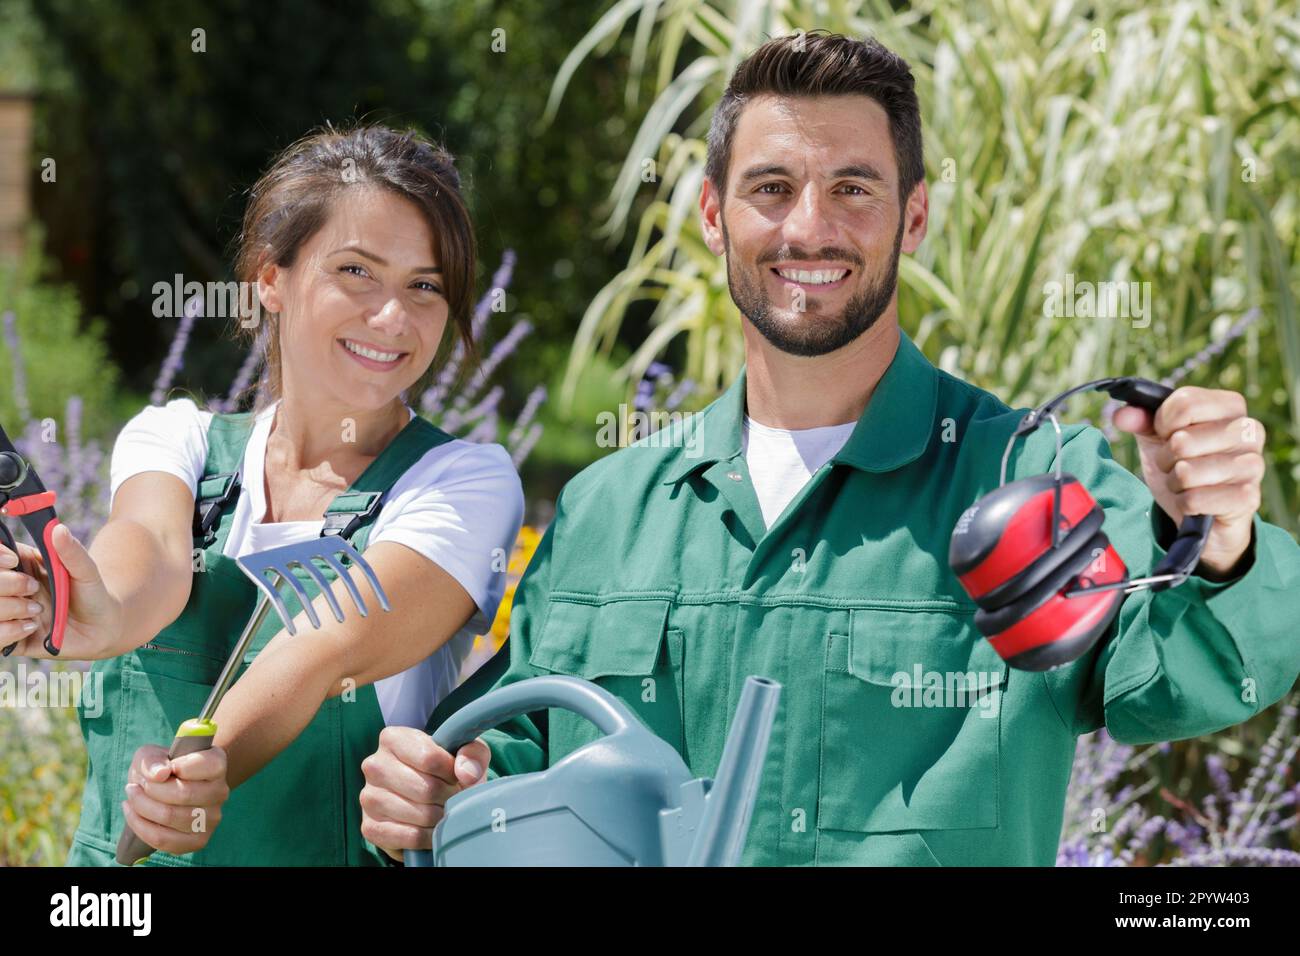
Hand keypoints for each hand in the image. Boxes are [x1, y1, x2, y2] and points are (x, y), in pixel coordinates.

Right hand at [0, 524, 122, 657]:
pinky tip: (32, 627)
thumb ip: (72, 552)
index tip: (13, 561)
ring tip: (37, 611)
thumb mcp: (87, 571)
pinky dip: (10, 631)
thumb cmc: (92, 593)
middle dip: (8, 584)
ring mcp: (8, 611)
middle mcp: (10, 587)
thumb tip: (58, 529)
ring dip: (12, 608)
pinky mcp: (10, 636)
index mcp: (23, 564)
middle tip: (33, 588)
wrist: (101, 628)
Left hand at [121, 743, 229, 855]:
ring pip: (170, 817)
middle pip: (184, 794)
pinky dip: (140, 826)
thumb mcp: (151, 755)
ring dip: (141, 807)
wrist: (162, 793)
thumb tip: (160, 774)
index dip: (178, 766)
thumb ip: (152, 760)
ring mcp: (212, 819)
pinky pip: (163, 839)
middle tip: (134, 786)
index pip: (207, 765)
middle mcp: (220, 792)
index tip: (161, 769)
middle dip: (151, 790)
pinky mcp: (198, 841)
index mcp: (217, 765)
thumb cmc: (159, 769)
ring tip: (132, 798)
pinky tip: (133, 813)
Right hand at [359, 727, 489, 861]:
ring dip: (440, 817)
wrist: (427, 798)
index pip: (430, 758)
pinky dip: (429, 837)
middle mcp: (374, 765)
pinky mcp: (370, 827)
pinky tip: (432, 830)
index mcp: (392, 739)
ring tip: (442, 810)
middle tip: (451, 797)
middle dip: (447, 796)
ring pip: (419, 814)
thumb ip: (472, 754)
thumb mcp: (464, 752)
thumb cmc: (445, 769)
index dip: (451, 772)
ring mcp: (368, 797)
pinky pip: (409, 837)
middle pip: (426, 788)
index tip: (455, 776)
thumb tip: (466, 774)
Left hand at [1113, 385, 1264, 578]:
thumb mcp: (1158, 438)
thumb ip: (1140, 420)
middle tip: (1177, 464)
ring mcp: (1254, 464)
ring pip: (1186, 472)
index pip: (1185, 403)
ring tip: (1187, 483)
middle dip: (1166, 458)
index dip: (1162, 423)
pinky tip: (1197, 503)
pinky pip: (1194, 499)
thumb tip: (1122, 415)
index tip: (1166, 435)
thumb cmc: (1184, 464)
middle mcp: (1250, 431)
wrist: (1204, 511)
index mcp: (1231, 406)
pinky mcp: (1249, 497)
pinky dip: (1184, 504)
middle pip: (1182, 441)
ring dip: (1174, 483)